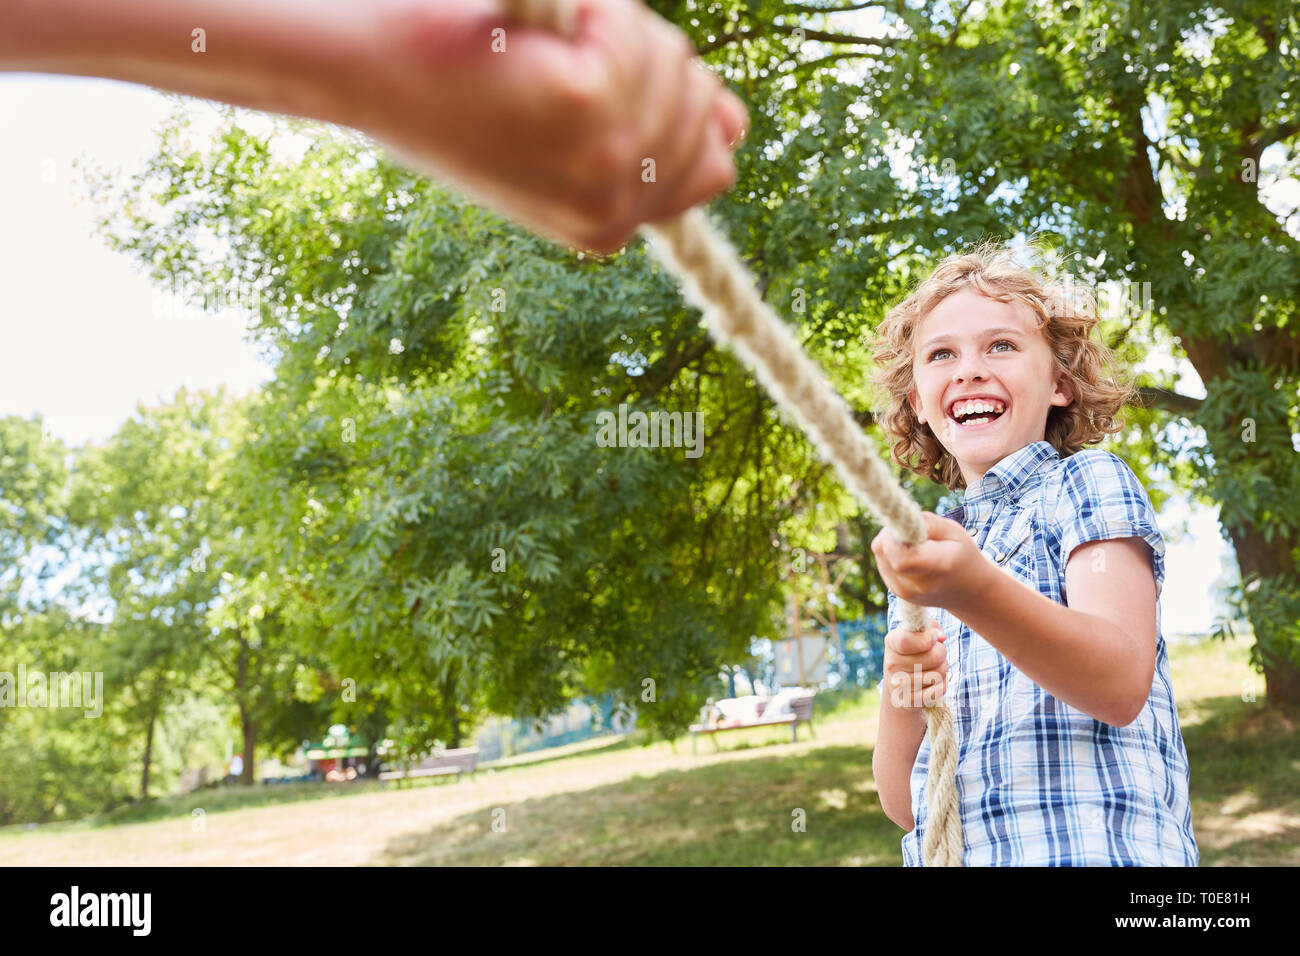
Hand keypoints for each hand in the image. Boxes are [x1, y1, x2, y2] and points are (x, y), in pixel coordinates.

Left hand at [358, 0, 748, 253]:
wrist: (364, 65)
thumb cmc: (456, 89)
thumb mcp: (567, 129)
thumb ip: (653, 133)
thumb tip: (735, 127)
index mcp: (605, 225)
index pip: (713, 168)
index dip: (675, 109)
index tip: (602, 85)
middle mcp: (611, 209)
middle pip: (700, 106)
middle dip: (643, 64)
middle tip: (548, 68)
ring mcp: (604, 160)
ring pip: (675, 63)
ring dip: (614, 33)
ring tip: (534, 56)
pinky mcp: (587, 104)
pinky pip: (635, 31)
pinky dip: (592, 9)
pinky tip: (532, 35)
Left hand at [870, 512, 989, 611]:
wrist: (969, 591)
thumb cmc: (963, 555)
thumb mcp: (954, 531)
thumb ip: (928, 523)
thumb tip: (901, 519)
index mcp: (937, 568)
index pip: (900, 556)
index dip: (896, 535)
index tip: (909, 525)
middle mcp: (916, 585)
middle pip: (884, 550)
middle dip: (893, 533)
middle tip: (914, 531)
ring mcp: (903, 592)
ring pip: (881, 554)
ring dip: (892, 542)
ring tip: (916, 545)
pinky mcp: (896, 592)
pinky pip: (883, 563)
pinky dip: (892, 553)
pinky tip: (911, 555)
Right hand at [883, 617, 946, 709]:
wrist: (900, 684)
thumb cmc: (915, 652)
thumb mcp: (919, 634)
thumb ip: (931, 627)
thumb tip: (940, 637)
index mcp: (892, 642)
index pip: (907, 641)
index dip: (927, 639)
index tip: (935, 638)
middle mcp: (891, 663)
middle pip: (933, 657)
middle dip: (942, 653)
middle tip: (938, 653)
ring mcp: (898, 685)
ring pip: (938, 674)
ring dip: (943, 669)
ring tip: (934, 667)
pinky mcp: (908, 701)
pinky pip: (938, 691)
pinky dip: (942, 685)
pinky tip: (933, 682)